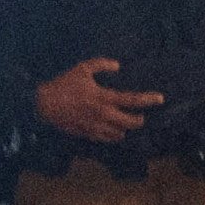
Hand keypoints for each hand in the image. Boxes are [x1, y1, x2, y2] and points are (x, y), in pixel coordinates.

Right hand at [36, 59, 158, 145]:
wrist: (44, 104)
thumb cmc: (64, 85)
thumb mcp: (82, 69)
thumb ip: (102, 65)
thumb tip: (118, 66)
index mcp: (104, 97)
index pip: (131, 100)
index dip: (148, 100)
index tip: (160, 99)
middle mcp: (103, 115)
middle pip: (130, 123)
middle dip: (139, 120)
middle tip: (141, 116)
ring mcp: (96, 127)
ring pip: (120, 134)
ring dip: (125, 129)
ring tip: (126, 123)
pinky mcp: (88, 134)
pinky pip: (106, 139)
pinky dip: (113, 136)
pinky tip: (113, 131)